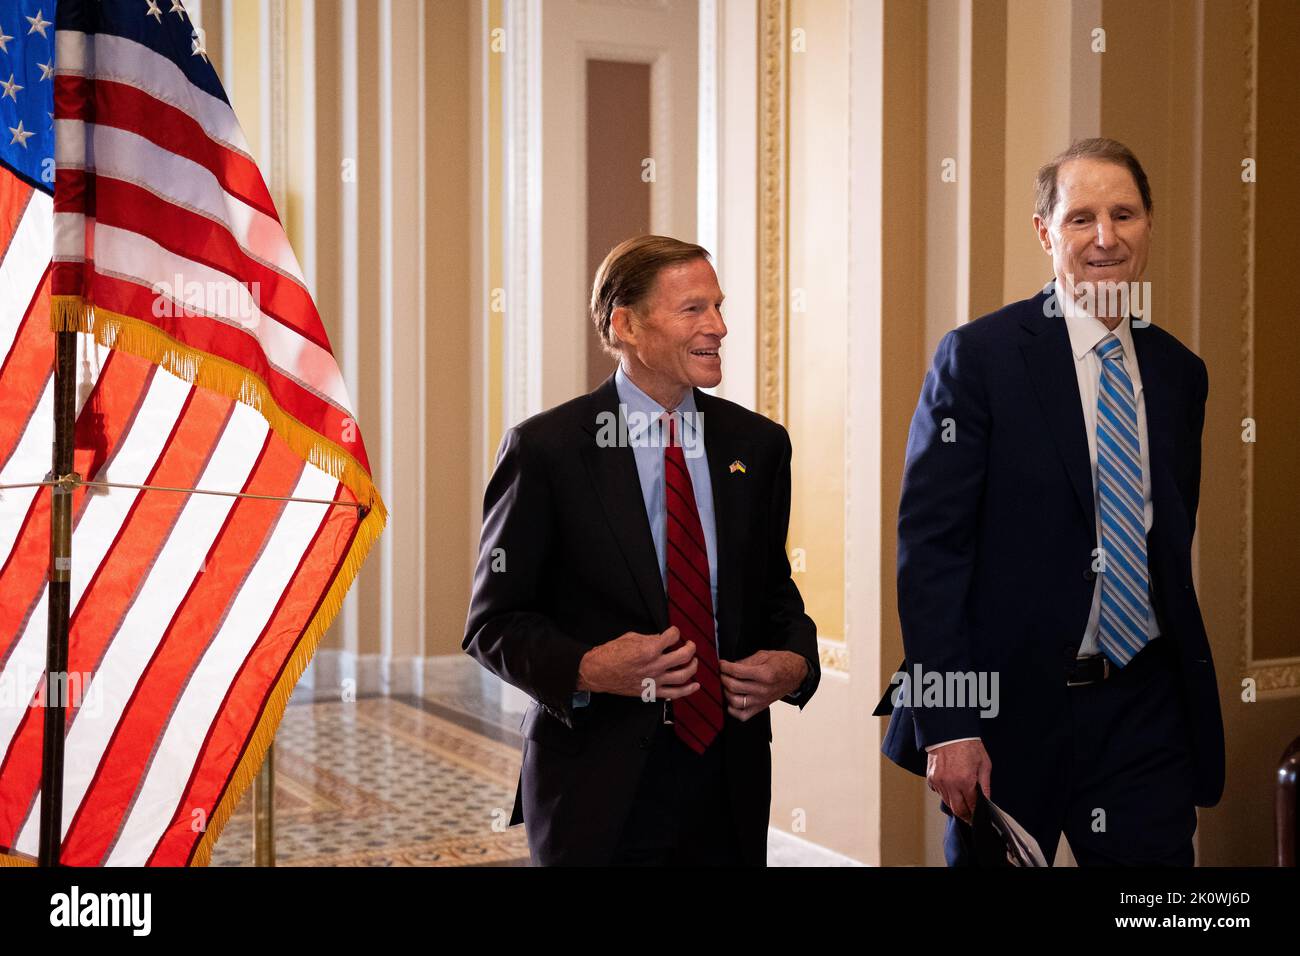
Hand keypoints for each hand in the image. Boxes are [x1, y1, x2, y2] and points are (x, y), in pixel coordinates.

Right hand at [576, 626, 699, 699]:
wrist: (598, 672)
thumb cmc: (610, 653)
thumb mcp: (630, 637)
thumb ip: (650, 638)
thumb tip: (662, 639)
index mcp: (649, 649)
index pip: (673, 636)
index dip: (675, 632)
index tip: (673, 632)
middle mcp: (655, 665)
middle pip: (684, 656)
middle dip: (690, 647)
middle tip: (690, 644)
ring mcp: (654, 680)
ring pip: (684, 675)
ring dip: (693, 666)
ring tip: (693, 661)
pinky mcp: (652, 692)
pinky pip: (675, 693)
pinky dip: (688, 690)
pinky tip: (696, 685)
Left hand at [719, 650, 806, 720]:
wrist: (796, 674)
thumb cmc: (782, 663)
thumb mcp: (764, 655)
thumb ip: (746, 661)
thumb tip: (730, 666)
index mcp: (765, 674)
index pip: (737, 672)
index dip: (725, 667)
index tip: (721, 664)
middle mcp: (763, 690)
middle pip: (734, 687)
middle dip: (723, 678)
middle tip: (722, 673)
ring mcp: (762, 701)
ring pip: (736, 702)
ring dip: (726, 693)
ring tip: (726, 685)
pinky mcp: (761, 707)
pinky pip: (743, 715)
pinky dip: (733, 710)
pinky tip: (731, 701)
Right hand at [925, 739, 991, 823]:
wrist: (949, 731)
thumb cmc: (968, 745)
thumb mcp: (984, 764)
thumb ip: (985, 785)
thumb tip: (987, 801)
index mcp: (965, 781)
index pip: (971, 806)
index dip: (976, 814)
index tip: (978, 818)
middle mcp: (949, 783)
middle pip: (957, 809)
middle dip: (965, 815)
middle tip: (970, 817)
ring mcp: (938, 781)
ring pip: (947, 802)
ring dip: (955, 803)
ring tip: (962, 800)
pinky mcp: (931, 777)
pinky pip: (938, 792)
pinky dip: (945, 793)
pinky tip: (952, 787)